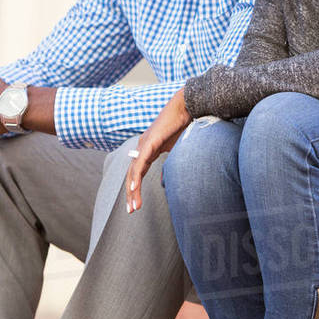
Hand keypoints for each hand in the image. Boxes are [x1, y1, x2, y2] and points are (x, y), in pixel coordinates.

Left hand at [125, 88, 191, 213]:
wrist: (187, 106)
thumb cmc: (184, 125)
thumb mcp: (176, 150)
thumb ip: (169, 165)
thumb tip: (166, 181)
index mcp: (148, 149)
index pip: (137, 173)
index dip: (135, 189)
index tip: (136, 206)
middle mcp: (143, 146)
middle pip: (132, 174)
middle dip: (131, 194)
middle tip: (131, 211)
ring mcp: (145, 143)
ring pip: (134, 171)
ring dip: (133, 190)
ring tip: (133, 205)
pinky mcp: (150, 141)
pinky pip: (141, 162)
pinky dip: (137, 176)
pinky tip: (135, 187)